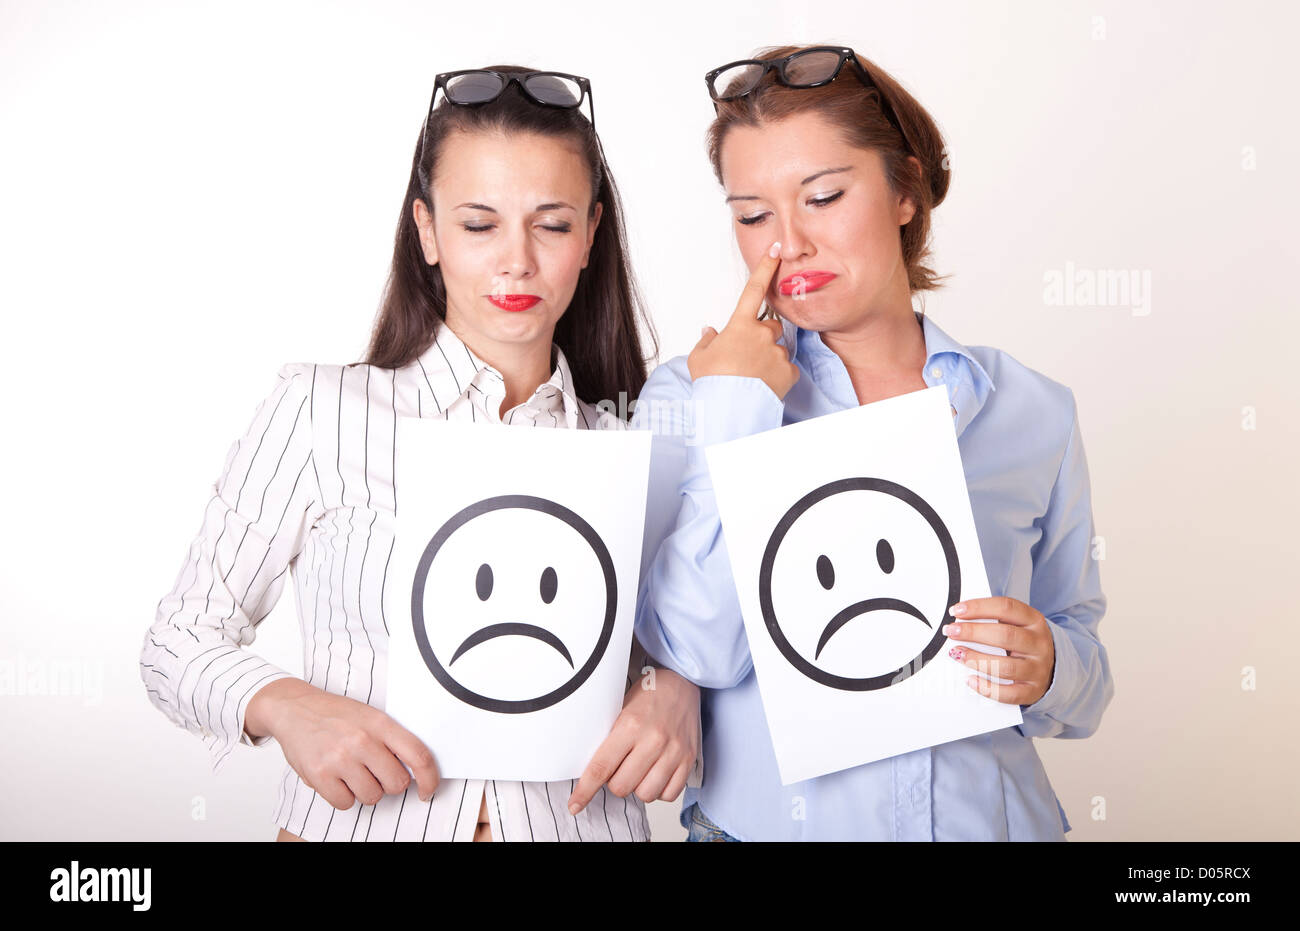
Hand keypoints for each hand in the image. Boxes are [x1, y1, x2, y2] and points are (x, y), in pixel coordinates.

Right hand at [245, 677, 439, 810]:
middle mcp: (362, 740)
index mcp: (380, 723)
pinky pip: (345, 803)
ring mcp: (340, 758)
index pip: (418, 756)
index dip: (430, 779)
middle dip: (390, 783)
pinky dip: (343, 797)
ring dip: (365, 790)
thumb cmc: (335, 714)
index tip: (428, 790)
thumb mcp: (371, 716)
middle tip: (375, 772)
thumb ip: (393, 739)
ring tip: (352, 772)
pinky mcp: (319, 775)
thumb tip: (418, 770)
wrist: (294, 708)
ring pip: (372, 797)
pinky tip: (336, 779)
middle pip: (397, 783)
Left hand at [567, 667, 700, 813]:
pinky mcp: (689, 760)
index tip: (574, 805)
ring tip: (639, 770)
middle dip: (615, 782)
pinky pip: (669, 794)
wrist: (683, 682)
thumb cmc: (649, 695)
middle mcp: (653, 740)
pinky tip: (655, 774)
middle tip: (619, 767)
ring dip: (637, 787)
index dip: (585, 791)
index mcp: (630, 725)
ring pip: (646, 794)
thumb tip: (589, 770)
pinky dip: (659, 791)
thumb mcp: (620, 708)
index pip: (601, 767)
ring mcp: (674, 751)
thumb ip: (608, 739)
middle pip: (622, 786)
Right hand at [687, 240, 799, 399]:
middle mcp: (763, 334)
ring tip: (752, 376)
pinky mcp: (789, 371)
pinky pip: (787, 368)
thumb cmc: (712, 384)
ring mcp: (778, 353)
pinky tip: (764, 385)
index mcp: (740, 325)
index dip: (765, 267)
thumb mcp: (699, 358)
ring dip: (769, 357)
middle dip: (763, 335)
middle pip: (770, 325)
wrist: (729, 411)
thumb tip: (711, 331)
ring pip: (777, 348)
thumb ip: (707, 340)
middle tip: (747, 355)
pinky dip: (778, 375)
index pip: (755, 289)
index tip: (776, 250)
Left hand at [942, 597, 1056, 705]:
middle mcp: (1039, 644)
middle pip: (1005, 636)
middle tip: (951, 631)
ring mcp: (1038, 669)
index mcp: (1034, 621)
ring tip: (956, 653)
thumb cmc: (1024, 643)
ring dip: (976, 659)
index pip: (1006, 608)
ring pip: (1005, 666)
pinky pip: (1009, 693)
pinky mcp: (1032, 691)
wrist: (1053, 668)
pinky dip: (987, 688)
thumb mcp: (1017, 624)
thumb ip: (994, 620)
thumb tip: (960, 621)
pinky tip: (970, 680)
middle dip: (973, 632)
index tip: (956, 611)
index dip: (979, 607)